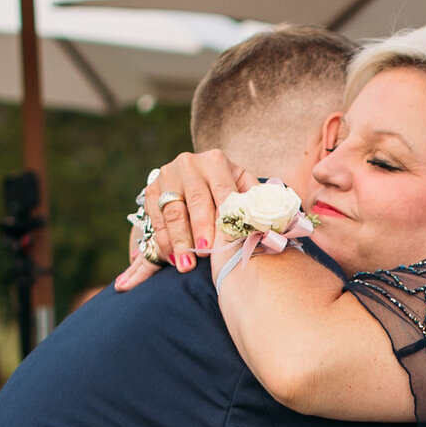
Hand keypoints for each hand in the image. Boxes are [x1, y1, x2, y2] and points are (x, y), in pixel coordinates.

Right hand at [111, 151, 252, 290]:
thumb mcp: (241, 188)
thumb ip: (254, 199)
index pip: (221, 190)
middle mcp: (190, 164)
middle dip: (199, 230)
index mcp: (216, 161)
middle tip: (204, 253)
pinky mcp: (152, 191)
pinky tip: (173, 258)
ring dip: (179, 241)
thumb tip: (273, 218)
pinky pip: (156, 219)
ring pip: (173, 213)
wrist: (195, 179)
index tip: (220, 241)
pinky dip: (164, 241)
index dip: (221, 216)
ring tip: (186, 265)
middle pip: (195, 201)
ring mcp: (168, 176)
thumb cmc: (226, 190)